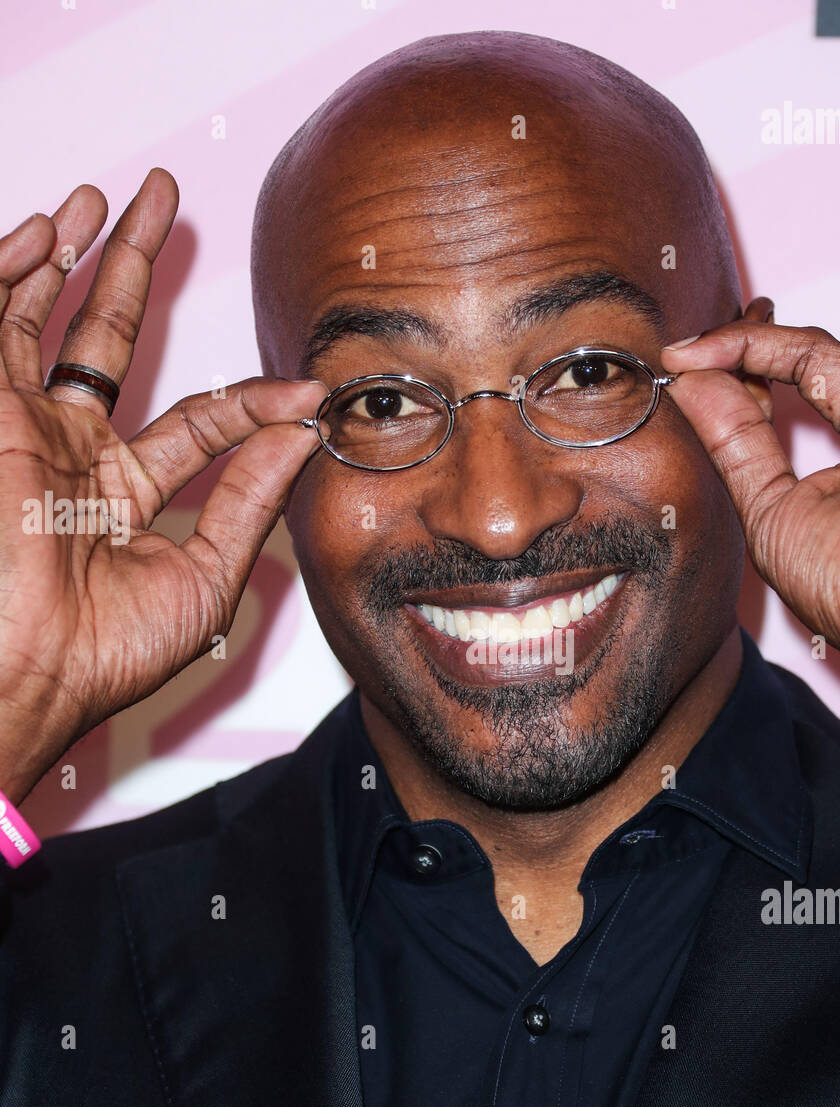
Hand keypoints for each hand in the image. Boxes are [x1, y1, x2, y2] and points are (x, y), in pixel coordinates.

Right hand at [0, 171, 325, 799]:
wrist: (30, 672)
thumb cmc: (105, 651)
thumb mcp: (203, 574)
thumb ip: (247, 499)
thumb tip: (301, 435)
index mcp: (123, 491)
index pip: (198, 420)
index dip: (253, 402)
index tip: (310, 391)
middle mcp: (72, 450)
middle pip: (106, 339)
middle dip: (133, 268)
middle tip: (162, 201)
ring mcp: (23, 426)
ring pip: (45, 318)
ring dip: (73, 254)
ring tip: (109, 200)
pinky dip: (16, 274)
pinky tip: (53, 230)